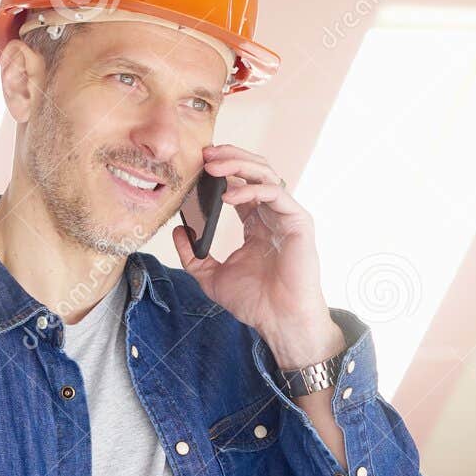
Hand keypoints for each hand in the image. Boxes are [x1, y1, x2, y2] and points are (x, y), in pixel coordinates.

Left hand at [172, 144, 339, 366]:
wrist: (279, 321)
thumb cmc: (255, 303)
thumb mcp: (212, 277)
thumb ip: (194, 256)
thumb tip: (178, 232)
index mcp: (255, 224)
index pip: (239, 186)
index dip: (220, 172)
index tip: (196, 165)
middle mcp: (272, 215)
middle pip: (254, 172)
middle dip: (229, 158)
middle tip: (204, 155)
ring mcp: (286, 216)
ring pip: (266, 174)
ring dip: (238, 165)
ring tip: (213, 166)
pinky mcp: (298, 222)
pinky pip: (275, 193)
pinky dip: (250, 190)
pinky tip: (227, 196)